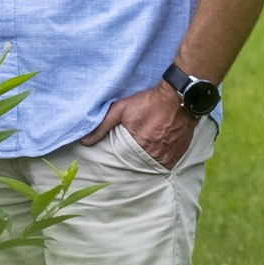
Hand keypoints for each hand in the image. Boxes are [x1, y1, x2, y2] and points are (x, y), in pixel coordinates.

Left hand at [78, 82, 196, 168]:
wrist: (178, 98)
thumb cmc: (148, 102)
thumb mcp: (121, 109)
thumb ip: (102, 126)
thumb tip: (85, 141)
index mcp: (136, 145)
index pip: (121, 161)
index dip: (119, 158)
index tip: (119, 153)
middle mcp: (151, 155)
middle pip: (136, 165)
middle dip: (133, 160)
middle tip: (133, 150)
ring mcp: (166, 157)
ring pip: (151, 166)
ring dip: (147, 160)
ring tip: (146, 149)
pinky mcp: (177, 156)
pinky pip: (165, 164)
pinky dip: (159, 159)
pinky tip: (157, 149)